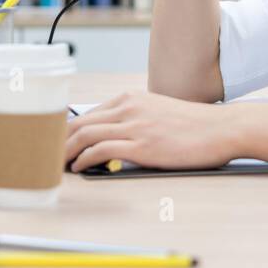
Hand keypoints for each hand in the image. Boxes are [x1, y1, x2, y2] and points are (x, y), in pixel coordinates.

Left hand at [65, 91, 240, 171]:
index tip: (56, 145)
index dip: (66, 131)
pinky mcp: (142, 145)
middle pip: (78, 122)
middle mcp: (128, 108)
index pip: (87, 114)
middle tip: (45, 157)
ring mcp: (134, 125)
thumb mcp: (159, 114)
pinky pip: (101, 150)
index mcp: (130, 99)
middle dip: (57, 141)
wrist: (223, 128)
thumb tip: (113, 141)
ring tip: (56, 166)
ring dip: (65, 152)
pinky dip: (84, 159)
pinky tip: (79, 168)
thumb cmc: (195, 127)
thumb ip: (135, 122)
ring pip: (84, 135)